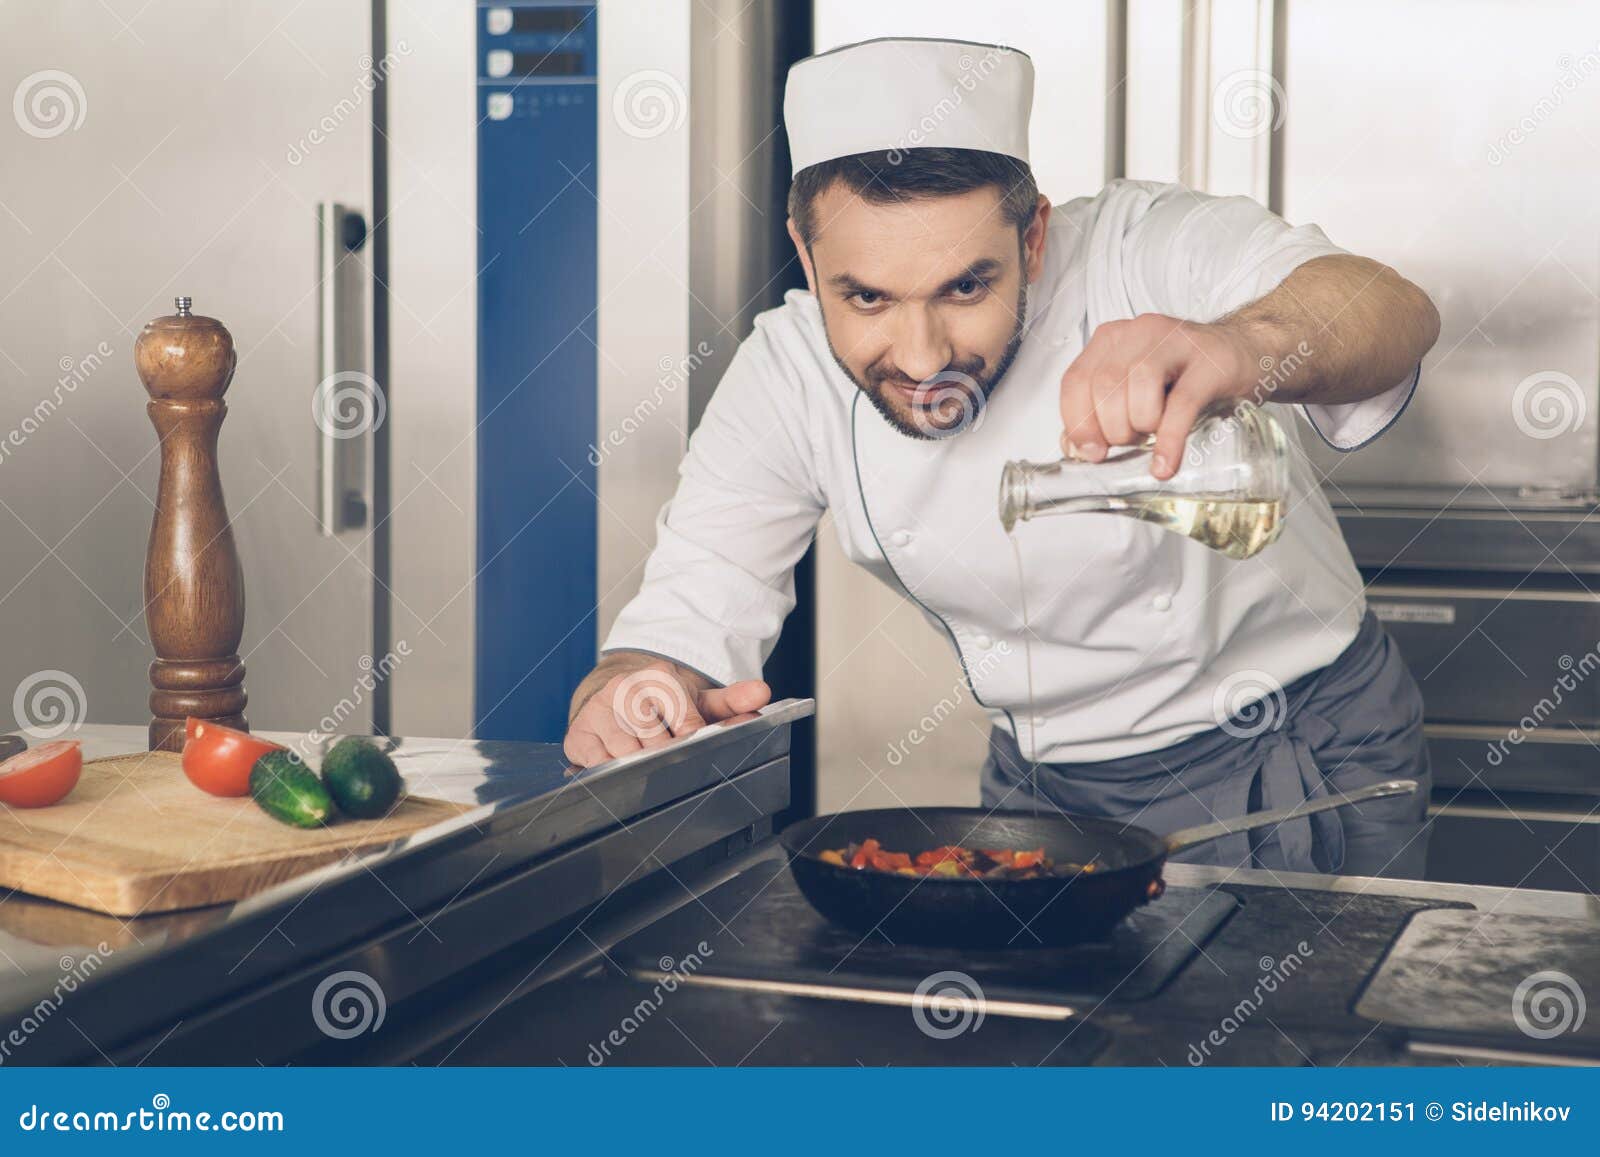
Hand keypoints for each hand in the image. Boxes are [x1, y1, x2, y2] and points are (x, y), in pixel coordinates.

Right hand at [562, 659, 770, 767]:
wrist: (616, 696)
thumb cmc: (662, 704)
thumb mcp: (699, 700)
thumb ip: (732, 699)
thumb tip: (762, 692)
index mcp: (660, 678)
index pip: (687, 723)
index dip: (693, 742)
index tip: (692, 748)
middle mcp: (626, 690)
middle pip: (657, 744)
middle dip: (667, 758)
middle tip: (670, 762)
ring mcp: (599, 711)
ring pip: (627, 756)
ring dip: (640, 766)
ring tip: (645, 761)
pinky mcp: (578, 734)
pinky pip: (598, 764)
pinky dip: (611, 772)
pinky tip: (619, 765)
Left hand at [1059, 314, 1262, 479]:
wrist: (1246, 352)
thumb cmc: (1184, 376)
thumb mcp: (1135, 390)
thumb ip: (1101, 414)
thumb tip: (1075, 449)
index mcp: (1112, 339)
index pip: (1075, 382)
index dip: (1078, 423)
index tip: (1092, 451)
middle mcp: (1139, 333)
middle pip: (1104, 387)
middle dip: (1112, 428)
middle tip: (1131, 440)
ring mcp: (1176, 344)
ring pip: (1139, 389)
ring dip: (1140, 425)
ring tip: (1152, 435)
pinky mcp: (1210, 364)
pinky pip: (1181, 406)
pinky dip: (1168, 440)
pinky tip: (1165, 464)